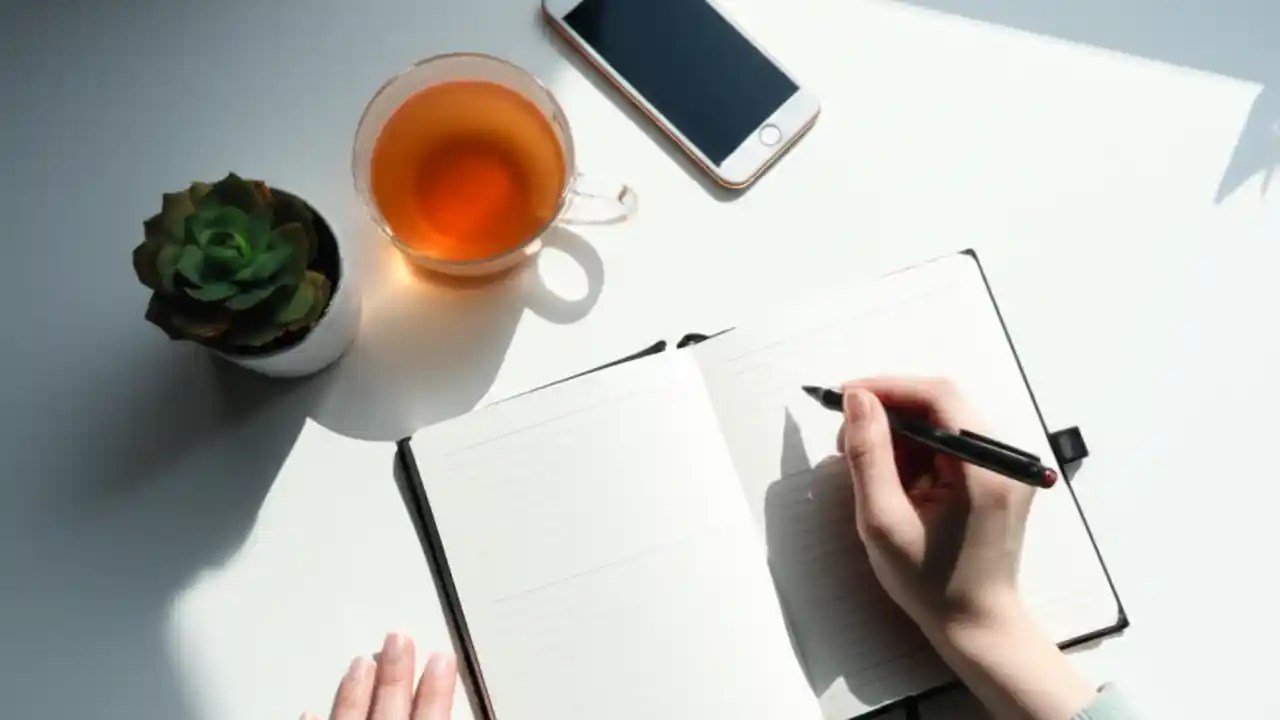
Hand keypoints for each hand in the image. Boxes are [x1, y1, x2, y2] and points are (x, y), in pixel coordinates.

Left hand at [302, 632, 456, 719]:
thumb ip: (436, 719)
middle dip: (395, 669)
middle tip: (398, 636)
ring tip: (359, 660)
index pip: (432, 716)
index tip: (442, 657)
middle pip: (390, 706)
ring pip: (349, 717)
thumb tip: (456, 712)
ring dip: (355, 689)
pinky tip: (310, 711)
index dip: (437, 687)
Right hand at [837, 377, 1030, 634]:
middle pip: (940, 405)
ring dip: (899, 437)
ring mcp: (1005, 468)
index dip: (887, 388)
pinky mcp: (996, 477)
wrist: (976, 625)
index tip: (844, 397)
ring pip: (941, 423)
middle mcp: (1005, 459)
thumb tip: (857, 400)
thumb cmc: (931, 583)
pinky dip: (916, 455)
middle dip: (888, 415)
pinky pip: (949, 445)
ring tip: (871, 474)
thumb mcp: (883, 520)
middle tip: (847, 442)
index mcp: (986, 469)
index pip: (938, 396)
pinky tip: (897, 485)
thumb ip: (869, 454)